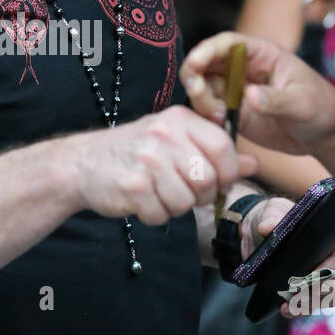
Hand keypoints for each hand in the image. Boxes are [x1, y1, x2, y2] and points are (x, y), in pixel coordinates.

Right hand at [74, 104, 257, 224]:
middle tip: (181, 191)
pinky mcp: (132, 187)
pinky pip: (161, 215)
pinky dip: (154, 215)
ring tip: (157, 193)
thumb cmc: (136, 152)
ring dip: (174, 207)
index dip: (227, 172)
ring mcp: (147, 161)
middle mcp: (163, 135)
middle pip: (207, 180)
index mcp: (179, 119)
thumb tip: (252, 164)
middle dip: (199, 195)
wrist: (83, 163)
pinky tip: (141, 200)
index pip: (222, 146)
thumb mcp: (176, 141)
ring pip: (185, 202)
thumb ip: (214, 152)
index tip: (218, 182)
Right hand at [180, 32, 334, 154]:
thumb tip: (248, 95)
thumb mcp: (303, 102)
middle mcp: (242, 70)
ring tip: (216, 116)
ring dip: (201, 100)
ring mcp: (235, 92)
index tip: (195, 61)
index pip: (228, 44)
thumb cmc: (321, 108)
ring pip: (204, 89)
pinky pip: (209, 112)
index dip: (208, 49)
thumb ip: (276, 100)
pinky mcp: (233, 114)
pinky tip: (218, 126)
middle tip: (195, 90)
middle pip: (207, 64)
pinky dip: (206, 119)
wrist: (325, 134)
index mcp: (261, 55)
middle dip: (195, 74)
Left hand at [241, 197, 334, 316]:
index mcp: (332, 235)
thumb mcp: (271, 211)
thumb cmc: (273, 216)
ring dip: (314, 304)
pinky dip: (304, 309)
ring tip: (290, 308)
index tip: (311, 276)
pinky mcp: (313, 287)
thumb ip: (272, 217)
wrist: (258, 234)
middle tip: (302, 297)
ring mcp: (327, 273)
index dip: (332, 267)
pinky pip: (317, 302)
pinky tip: (285, 310)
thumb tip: (267, 227)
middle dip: (328, 292)